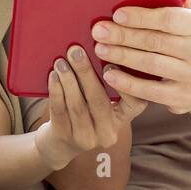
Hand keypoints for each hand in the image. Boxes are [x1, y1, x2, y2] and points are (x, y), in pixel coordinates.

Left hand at [34, 44, 147, 169]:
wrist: (59, 145)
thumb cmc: (84, 112)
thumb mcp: (101, 103)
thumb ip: (106, 82)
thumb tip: (101, 45)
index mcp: (122, 120)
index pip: (137, 104)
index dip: (126, 85)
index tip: (110, 65)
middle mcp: (108, 132)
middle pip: (99, 100)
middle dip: (86, 73)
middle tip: (76, 51)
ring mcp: (86, 138)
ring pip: (78, 105)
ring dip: (68, 80)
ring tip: (62, 61)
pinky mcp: (65, 138)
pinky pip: (60, 111)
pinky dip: (56, 91)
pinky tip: (53, 76)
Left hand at [90, 0, 190, 115]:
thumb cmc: (190, 39)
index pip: (171, 19)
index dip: (143, 16)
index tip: (117, 14)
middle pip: (157, 41)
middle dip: (124, 35)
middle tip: (98, 31)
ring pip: (152, 64)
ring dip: (122, 56)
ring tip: (100, 49)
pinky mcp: (184, 98)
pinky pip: (151, 92)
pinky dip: (128, 83)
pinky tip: (109, 74)